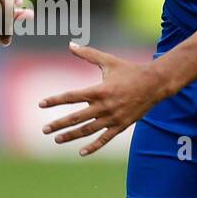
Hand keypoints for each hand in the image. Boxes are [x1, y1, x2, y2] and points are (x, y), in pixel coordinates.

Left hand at [39, 43, 168, 155]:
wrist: (155, 84)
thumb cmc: (129, 70)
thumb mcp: (108, 61)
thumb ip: (88, 54)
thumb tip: (70, 44)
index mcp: (99, 90)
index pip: (72, 96)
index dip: (55, 100)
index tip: (41, 104)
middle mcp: (104, 106)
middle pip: (76, 118)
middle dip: (59, 124)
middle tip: (44, 129)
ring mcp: (113, 118)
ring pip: (88, 130)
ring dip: (71, 136)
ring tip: (57, 139)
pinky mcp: (121, 126)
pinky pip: (105, 138)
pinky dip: (93, 146)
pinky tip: (81, 152)